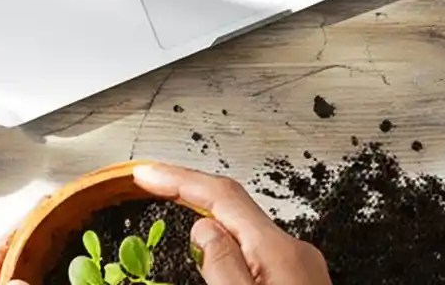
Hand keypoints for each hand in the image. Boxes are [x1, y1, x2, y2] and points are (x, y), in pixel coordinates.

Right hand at [135, 163, 330, 284]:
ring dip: (208, 225)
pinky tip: (213, 261)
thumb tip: (204, 228)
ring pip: (245, 235)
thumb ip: (223, 267)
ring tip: (174, 214)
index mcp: (279, 253)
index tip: (145, 174)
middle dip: (191, 195)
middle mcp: (294, 254)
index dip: (180, 180)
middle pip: (235, 211)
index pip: (223, 198)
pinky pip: (254, 256)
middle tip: (152, 188)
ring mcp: (298, 270)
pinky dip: (227, 253)